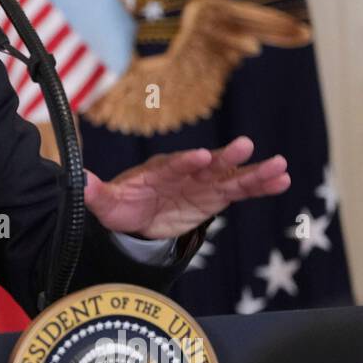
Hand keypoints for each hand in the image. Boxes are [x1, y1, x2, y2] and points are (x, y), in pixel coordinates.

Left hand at [84, 136, 289, 239]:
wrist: (138, 216)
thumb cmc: (123, 204)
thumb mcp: (107, 202)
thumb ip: (96, 193)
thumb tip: (80, 182)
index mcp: (159, 170)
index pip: (173, 165)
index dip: (186, 162)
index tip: (202, 157)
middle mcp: (186, 172)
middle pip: (208, 165)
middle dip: (226, 157)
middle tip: (245, 146)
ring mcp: (204, 183)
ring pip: (231, 176)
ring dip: (254, 172)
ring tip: (279, 167)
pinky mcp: (216, 196)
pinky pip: (241, 191)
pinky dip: (260, 187)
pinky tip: (282, 181)